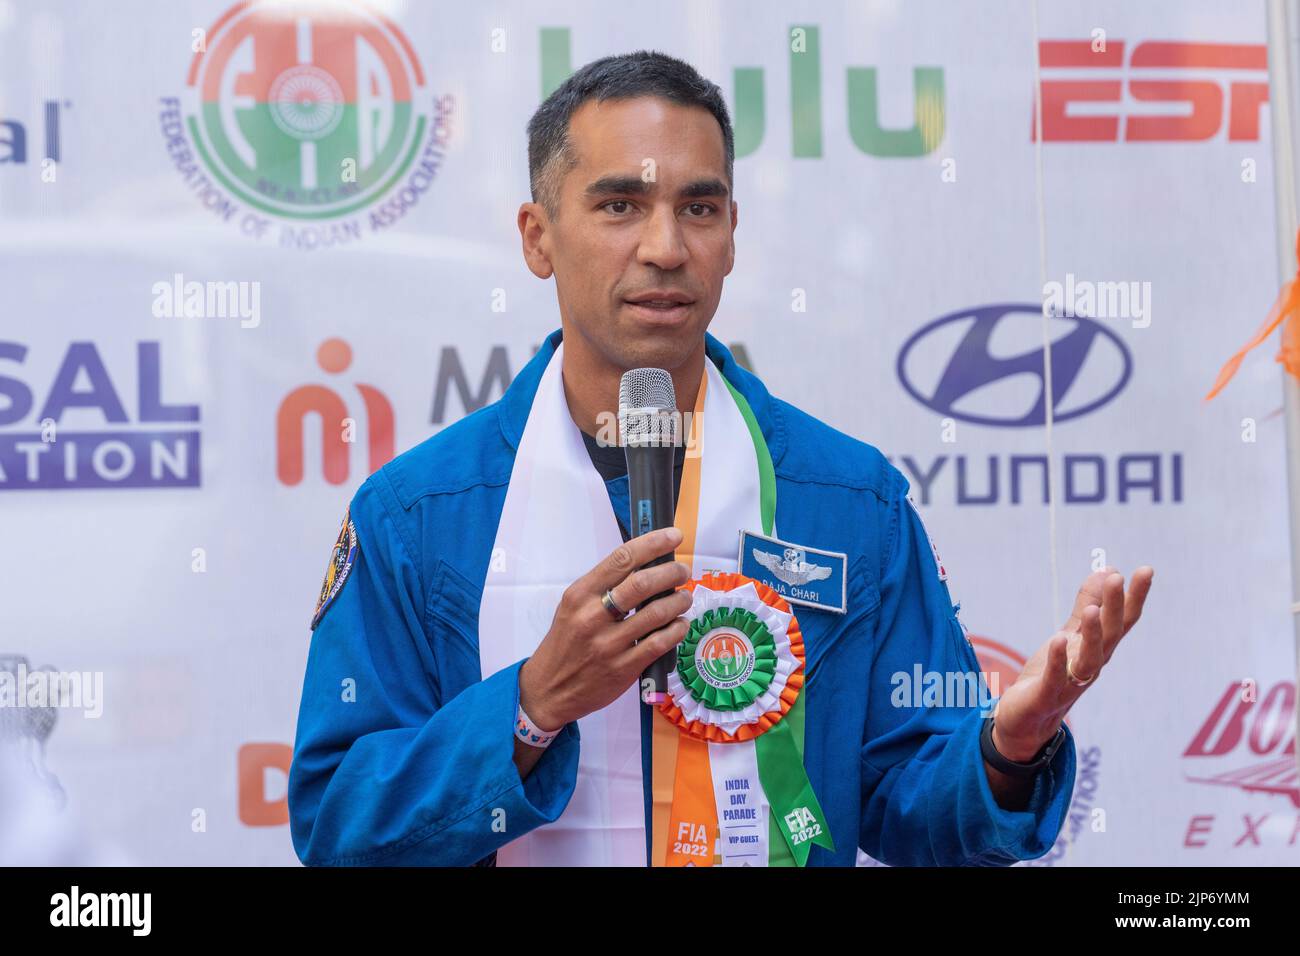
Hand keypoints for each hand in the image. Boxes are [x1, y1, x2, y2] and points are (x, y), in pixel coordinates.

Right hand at [518, 526, 691, 730]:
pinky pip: (659, 643)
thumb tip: (647, 565)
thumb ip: (605, 588)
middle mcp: (592, 617)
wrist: (548, 689)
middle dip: (671, 573)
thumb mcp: (574, 607)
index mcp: (580, 595)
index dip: (653, 544)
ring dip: (678, 601)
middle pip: (642, 584)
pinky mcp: (623, 669)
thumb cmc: (565, 643)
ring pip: (656, 614)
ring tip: (684, 598)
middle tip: (682, 572)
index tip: (673, 536)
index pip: (621, 559)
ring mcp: (608, 645)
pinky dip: (676, 629)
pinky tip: (679, 624)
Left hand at [990, 566, 1154, 760]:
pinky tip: (1059, 639)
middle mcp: (1091, 665)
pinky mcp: (1047, 694)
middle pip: (1110, 636)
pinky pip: (1055, 676)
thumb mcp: (1069, 635)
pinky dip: (1058, 658)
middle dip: (1114, 608)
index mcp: (1097, 650)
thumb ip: (1087, 605)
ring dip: (1092, 634)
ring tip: (1092, 609)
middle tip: (1116, 578)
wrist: (1026, 720)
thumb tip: (1106, 571)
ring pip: (1089, 658)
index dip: (1134, 597)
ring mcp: (1071, 682)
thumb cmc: (1051, 675)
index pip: (1122, 621)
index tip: (1146, 570)